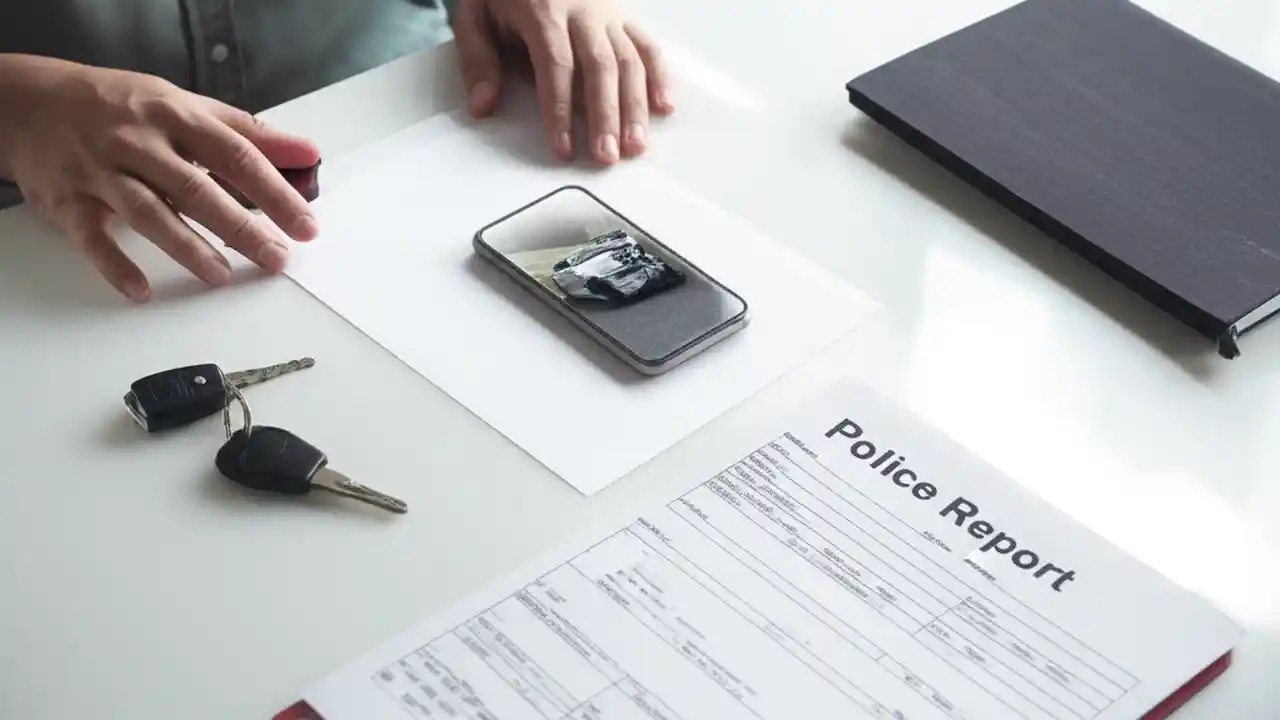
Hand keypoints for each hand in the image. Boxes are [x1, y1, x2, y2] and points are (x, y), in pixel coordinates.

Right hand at [0, 55, 319, 301]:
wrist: (31, 103)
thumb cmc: (123, 107)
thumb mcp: (187, 107)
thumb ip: (249, 133)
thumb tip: (308, 154)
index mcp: (175, 116)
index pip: (236, 156)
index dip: (275, 193)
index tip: (306, 226)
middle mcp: (138, 142)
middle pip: (197, 189)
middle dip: (242, 228)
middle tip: (277, 259)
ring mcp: (100, 172)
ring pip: (148, 212)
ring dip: (187, 248)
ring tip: (222, 276)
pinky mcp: (68, 201)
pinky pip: (91, 238)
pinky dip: (115, 266)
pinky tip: (141, 291)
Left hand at [453, 0, 672, 164]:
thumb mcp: (473, 15)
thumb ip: (477, 59)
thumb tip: (483, 106)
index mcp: (543, 9)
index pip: (556, 65)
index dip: (561, 109)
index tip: (563, 146)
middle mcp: (582, 10)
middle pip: (600, 66)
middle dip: (605, 115)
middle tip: (606, 155)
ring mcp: (607, 13)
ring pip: (629, 60)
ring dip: (635, 106)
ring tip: (635, 145)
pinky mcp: (623, 15)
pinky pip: (646, 45)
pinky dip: (658, 76)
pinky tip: (664, 107)